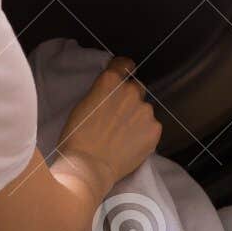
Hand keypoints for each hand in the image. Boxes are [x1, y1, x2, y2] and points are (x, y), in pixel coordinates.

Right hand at [55, 57, 161, 194]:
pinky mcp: (155, 129)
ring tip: (123, 135)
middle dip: (129, 99)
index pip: (125, 64)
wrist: (88, 167)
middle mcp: (131, 91)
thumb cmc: (77, 137)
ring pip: (144, 109)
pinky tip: (131, 144)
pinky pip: (151, 126)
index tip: (122, 80)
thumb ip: (102, 93)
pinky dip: (144, 133)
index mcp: (110, 81)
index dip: (123, 72)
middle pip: (136, 88)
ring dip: (137, 117)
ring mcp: (145, 110)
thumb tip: (111, 93)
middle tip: (118, 117)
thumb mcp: (84, 104)